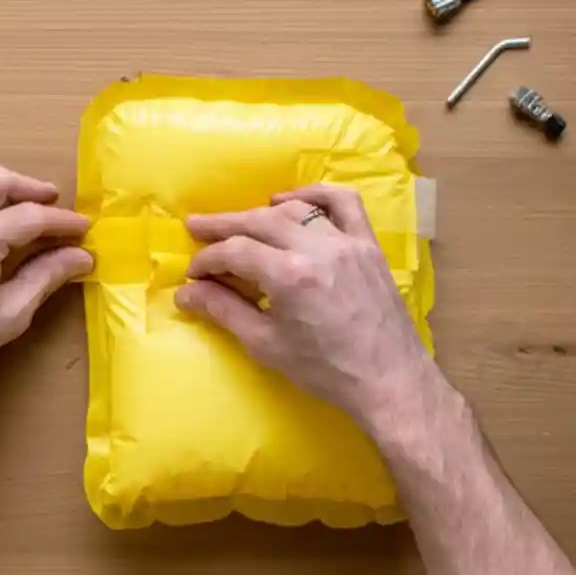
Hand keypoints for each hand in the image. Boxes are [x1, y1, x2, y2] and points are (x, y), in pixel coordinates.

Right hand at [174, 184, 439, 422]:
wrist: (389, 380)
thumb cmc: (325, 371)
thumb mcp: (267, 345)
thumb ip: (225, 311)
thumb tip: (186, 293)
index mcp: (290, 276)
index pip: (236, 252)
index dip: (208, 259)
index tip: (193, 274)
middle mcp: (318, 249)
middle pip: (260, 221)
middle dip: (224, 225)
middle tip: (196, 227)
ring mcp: (347, 242)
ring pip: (297, 210)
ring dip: (263, 212)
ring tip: (239, 222)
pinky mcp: (368, 246)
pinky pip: (344, 203)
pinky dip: (316, 193)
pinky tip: (293, 200)